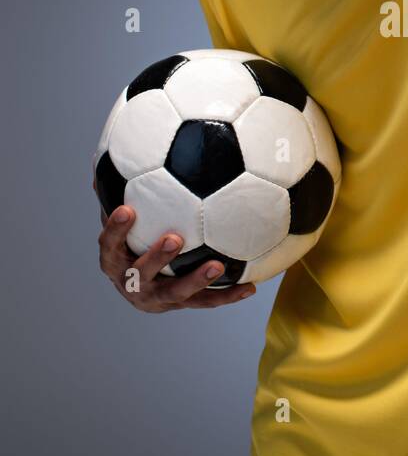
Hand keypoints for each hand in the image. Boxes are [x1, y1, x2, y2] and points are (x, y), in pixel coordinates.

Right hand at [94, 182, 255, 311]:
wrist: (138, 289)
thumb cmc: (129, 242)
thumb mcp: (119, 222)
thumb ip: (115, 194)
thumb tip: (109, 151)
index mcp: (115, 261)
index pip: (109, 245)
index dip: (115, 229)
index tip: (126, 209)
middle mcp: (132, 283)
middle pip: (141, 273)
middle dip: (157, 257)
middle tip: (175, 238)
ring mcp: (158, 297)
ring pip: (176, 293)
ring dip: (196, 279)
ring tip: (217, 265)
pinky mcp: (182, 304)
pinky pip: (206, 302)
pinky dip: (227, 295)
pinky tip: (250, 287)